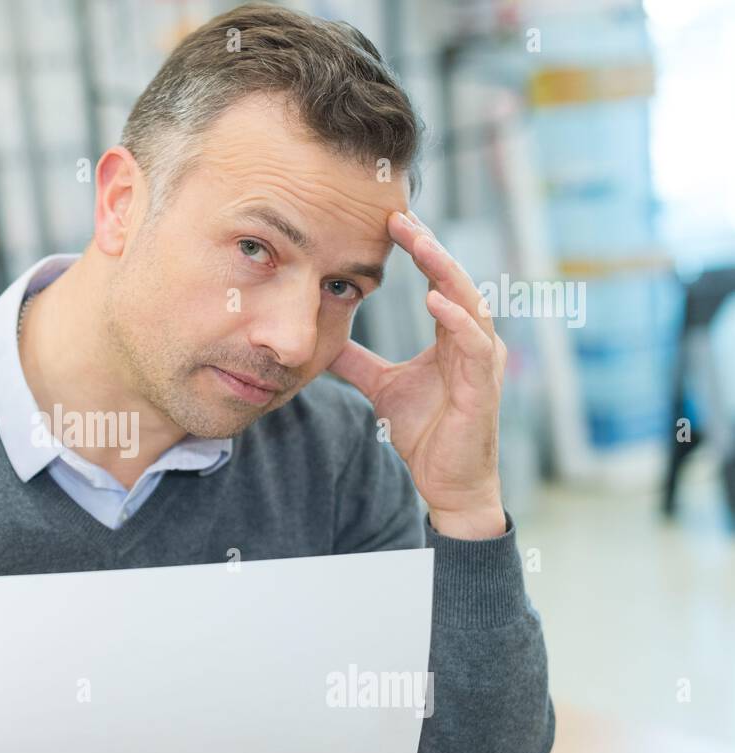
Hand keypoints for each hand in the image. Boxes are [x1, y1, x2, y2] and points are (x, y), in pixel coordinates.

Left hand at [329, 210, 506, 539]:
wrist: (447, 481)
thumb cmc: (426, 432)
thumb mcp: (381, 386)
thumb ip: (357, 361)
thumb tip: (324, 340)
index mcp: (453, 334)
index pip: (437, 279)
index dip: (417, 249)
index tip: (388, 221)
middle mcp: (473, 339)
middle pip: (454, 279)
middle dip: (428, 246)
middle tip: (399, 215)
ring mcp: (482, 360)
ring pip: (469, 301)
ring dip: (444, 269)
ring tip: (419, 243)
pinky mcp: (482, 385)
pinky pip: (472, 342)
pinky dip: (456, 318)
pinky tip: (434, 298)